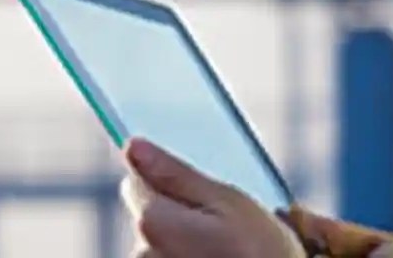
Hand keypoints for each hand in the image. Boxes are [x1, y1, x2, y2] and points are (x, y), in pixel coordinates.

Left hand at [120, 138, 392, 257]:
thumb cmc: (260, 252)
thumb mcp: (228, 202)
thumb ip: (175, 174)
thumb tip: (133, 146)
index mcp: (152, 221)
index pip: (137, 181)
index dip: (172, 180)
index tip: (203, 192)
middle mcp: (140, 252)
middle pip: (151, 214)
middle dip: (182, 214)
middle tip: (225, 226)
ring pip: (161, 241)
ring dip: (187, 241)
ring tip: (226, 249)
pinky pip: (171, 255)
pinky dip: (190, 254)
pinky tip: (218, 256)